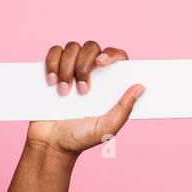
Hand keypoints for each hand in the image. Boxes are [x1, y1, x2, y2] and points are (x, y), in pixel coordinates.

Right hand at [26, 40, 144, 158]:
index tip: (101, 63)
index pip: (116, 57)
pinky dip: (52, 63)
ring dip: (66, 68)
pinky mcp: (53, 70)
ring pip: (71, 48)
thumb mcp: (106, 129)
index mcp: (107, 85)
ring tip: (63, 93)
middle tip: (82, 91)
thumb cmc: (79, 139)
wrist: (50, 143)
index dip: (111, 54)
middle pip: (91, 47)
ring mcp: (71, 70)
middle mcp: (91, 73)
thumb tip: (141, 87)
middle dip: (84, 66)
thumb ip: (124, 110)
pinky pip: (54, 52)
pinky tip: (51, 82)